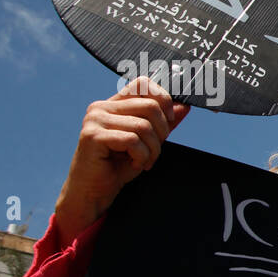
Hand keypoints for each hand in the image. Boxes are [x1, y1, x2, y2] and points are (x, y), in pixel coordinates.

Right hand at [53, 77, 188, 244]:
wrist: (93, 192)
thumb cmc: (117, 167)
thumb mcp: (147, 143)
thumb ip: (164, 124)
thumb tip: (184, 106)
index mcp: (113, 104)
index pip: (143, 84)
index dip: (164, 100)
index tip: (169, 121)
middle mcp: (101, 107)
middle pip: (150, 106)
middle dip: (162, 133)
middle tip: (154, 151)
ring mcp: (95, 120)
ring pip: (144, 126)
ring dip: (152, 150)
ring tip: (144, 161)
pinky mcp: (93, 136)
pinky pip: (133, 141)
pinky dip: (141, 157)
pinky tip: (134, 164)